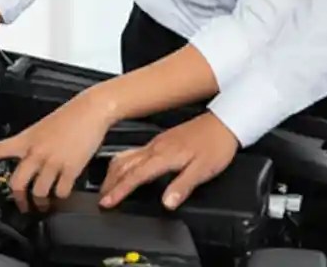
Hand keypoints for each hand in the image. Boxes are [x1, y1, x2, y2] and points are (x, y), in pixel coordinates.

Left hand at [0, 89, 117, 212]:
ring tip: (45, 203)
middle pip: (16, 183)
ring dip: (41, 202)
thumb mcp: (42, 129)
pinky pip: (61, 191)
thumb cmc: (70, 117)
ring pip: (38, 192)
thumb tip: (28, 163)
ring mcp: (52, 161)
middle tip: (23, 205)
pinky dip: (61, 196)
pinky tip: (63, 193)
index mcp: (25, 139)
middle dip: (19, 199)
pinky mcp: (70, 168)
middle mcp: (35, 152)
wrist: (92, 109)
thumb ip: (32, 146)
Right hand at [98, 112, 237, 209]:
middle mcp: (157, 147)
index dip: (119, 190)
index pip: (135, 175)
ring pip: (127, 156)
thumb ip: (182, 187)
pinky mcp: (162, 140)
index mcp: (164, 156)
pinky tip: (125, 166)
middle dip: (110, 182)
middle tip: (101, 196)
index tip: (107, 202)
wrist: (225, 123)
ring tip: (107, 184)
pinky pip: (135, 151)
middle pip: (125, 164)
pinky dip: (124, 162)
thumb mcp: (203, 170)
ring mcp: (158, 142)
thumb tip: (166, 203)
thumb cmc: (216, 145)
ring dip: (114, 171)